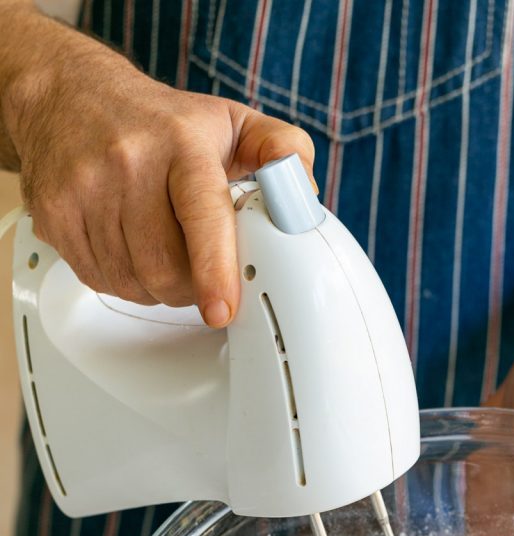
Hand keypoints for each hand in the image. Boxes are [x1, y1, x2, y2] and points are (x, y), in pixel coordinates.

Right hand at [4, 31, 314, 325]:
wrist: (72, 94)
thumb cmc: (161, 122)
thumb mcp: (232, 123)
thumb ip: (284, 152)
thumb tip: (302, 195)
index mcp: (181, 142)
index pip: (201, 215)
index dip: (213, 269)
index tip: (222, 308)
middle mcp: (128, 162)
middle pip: (166, 267)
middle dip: (192, 285)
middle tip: (200, 266)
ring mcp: (85, 189)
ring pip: (134, 282)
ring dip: (159, 286)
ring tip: (165, 248)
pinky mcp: (56, 214)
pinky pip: (102, 279)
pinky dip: (126, 280)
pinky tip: (132, 248)